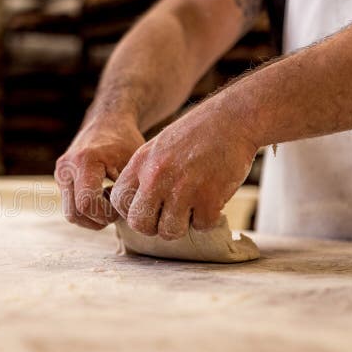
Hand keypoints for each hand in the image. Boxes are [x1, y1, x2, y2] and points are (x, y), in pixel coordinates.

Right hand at [55, 119, 145, 229]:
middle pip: (74, 214)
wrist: (107, 121)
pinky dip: (86, 209)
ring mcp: (60, 173)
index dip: (106, 214)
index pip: (87, 204)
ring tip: (108, 202)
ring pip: (70, 214)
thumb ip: (127, 191)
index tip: (121, 206)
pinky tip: (102, 195)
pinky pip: (70, 206)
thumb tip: (128, 218)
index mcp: (84, 161)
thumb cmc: (125, 142)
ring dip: (91, 217)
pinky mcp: (60, 178)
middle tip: (116, 210)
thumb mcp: (132, 165)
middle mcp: (67, 168)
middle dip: (98, 220)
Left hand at [110, 98, 257, 239]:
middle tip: (168, 216)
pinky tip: (211, 200)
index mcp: (140, 164)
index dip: (132, 211)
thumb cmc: (196, 134)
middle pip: (140, 224)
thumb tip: (137, 207)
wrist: (232, 119)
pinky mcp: (209, 199)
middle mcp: (156, 178)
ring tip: (191, 207)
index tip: (147, 208)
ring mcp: (182, 190)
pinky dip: (208, 218)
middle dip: (153, 226)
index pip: (119, 202)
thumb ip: (144, 175)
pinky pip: (201, 226)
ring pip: (169, 231)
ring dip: (182, 225)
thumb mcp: (158, 148)